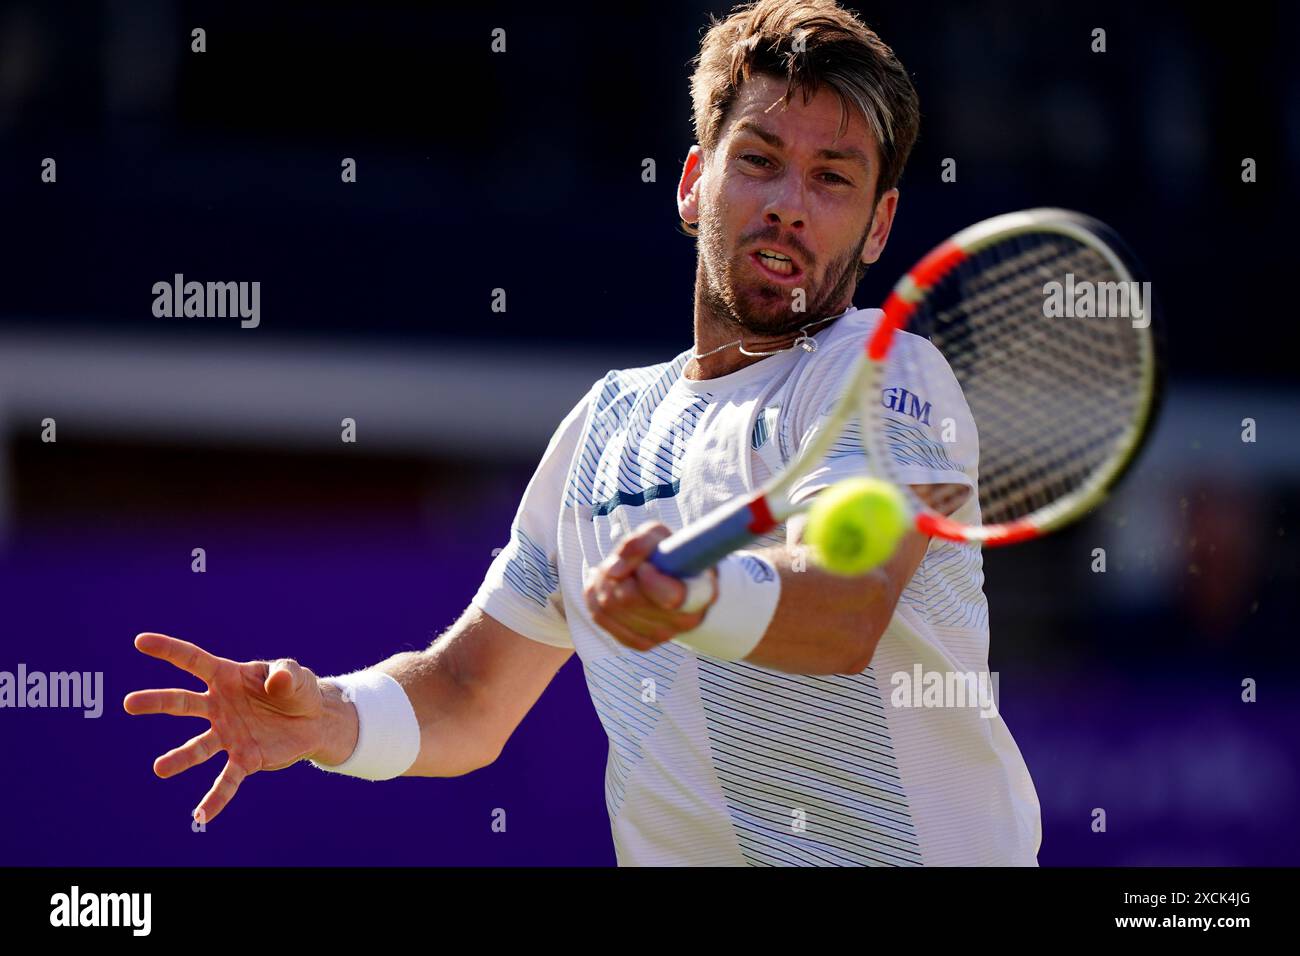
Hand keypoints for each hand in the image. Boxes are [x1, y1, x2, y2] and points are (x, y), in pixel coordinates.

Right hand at [124, 632, 332, 823]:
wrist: (314, 719)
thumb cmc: (295, 690)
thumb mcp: (294, 675)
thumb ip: (286, 673)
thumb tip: (276, 682)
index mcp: (227, 677)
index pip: (194, 661)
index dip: (169, 650)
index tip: (141, 642)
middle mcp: (219, 707)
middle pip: (183, 703)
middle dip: (157, 702)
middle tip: (129, 703)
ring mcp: (229, 734)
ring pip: (199, 746)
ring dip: (181, 758)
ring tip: (160, 768)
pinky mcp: (245, 758)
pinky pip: (227, 780)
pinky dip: (216, 798)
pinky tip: (201, 816)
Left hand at [583, 521, 717, 650]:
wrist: (674, 578)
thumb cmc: (669, 554)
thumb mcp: (659, 536)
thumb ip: (640, 544)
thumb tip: (614, 571)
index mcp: (700, 593)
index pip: (671, 597)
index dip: (649, 580)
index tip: (643, 566)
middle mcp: (685, 621)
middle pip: (628, 599)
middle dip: (616, 573)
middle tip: (619, 561)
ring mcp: (662, 635)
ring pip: (609, 607)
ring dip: (602, 582)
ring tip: (612, 570)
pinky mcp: (639, 642)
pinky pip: (600, 617)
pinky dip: (594, 596)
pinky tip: (605, 584)